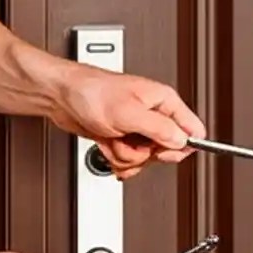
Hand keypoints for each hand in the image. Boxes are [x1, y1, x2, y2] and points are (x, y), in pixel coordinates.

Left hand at [49, 65, 206, 179]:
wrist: (61, 96)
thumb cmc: (91, 93)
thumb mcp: (129, 113)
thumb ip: (160, 129)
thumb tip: (182, 141)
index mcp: (163, 101)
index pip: (191, 129)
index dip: (182, 145)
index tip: (163, 150)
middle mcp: (154, 115)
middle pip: (168, 149)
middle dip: (147, 154)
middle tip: (133, 142)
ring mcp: (138, 128)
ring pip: (147, 158)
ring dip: (127, 156)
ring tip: (114, 139)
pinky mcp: (123, 138)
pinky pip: (130, 160)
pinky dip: (117, 159)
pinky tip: (108, 147)